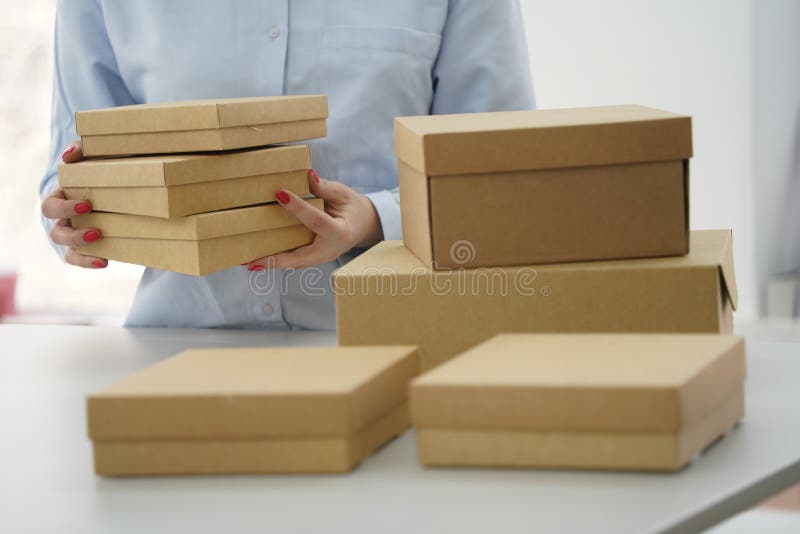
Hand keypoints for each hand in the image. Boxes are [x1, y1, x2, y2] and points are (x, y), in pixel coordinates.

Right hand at [41, 141, 107, 268]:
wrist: (124, 182)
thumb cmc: (102, 166)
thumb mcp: (94, 155)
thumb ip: (80, 150)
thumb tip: (68, 156)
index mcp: (63, 198)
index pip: (51, 206)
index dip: (65, 208)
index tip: (87, 205)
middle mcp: (64, 218)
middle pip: (56, 232)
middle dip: (73, 235)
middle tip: (96, 232)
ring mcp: (74, 233)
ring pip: (66, 249)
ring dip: (81, 250)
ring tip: (102, 252)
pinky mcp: (87, 245)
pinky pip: (79, 258)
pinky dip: (87, 262)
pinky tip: (104, 261)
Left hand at [245, 169, 382, 270]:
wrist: (363, 226)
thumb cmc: (352, 208)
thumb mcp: (343, 194)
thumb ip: (324, 187)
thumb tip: (307, 175)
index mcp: (340, 232)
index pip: (316, 220)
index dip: (299, 208)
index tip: (280, 194)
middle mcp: (329, 250)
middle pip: (300, 258)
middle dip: (275, 259)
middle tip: (251, 260)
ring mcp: (321, 258)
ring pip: (293, 264)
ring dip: (270, 264)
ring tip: (246, 262)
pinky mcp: (313, 258)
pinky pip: (293, 261)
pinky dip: (275, 261)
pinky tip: (255, 260)